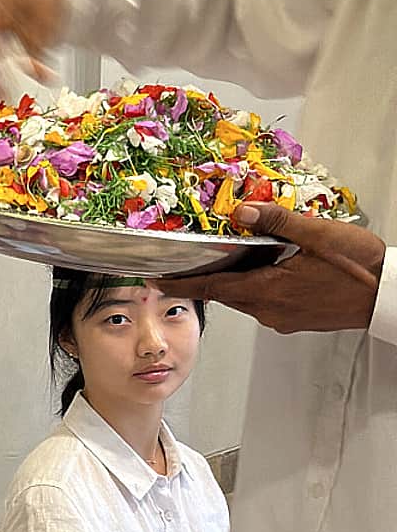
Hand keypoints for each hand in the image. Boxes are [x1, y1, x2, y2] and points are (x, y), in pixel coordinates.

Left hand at [156, 203, 386, 332]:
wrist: (391, 295)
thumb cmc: (360, 267)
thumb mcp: (318, 234)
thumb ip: (278, 222)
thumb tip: (243, 212)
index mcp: (268, 290)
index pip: (212, 288)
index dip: (182, 284)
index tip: (157, 282)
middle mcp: (270, 310)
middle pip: (226, 293)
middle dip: (204, 279)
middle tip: (184, 265)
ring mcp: (283, 318)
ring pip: (245, 298)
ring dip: (233, 281)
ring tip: (226, 260)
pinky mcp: (295, 319)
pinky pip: (264, 302)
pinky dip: (254, 287)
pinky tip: (265, 269)